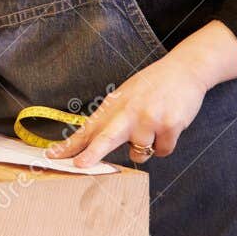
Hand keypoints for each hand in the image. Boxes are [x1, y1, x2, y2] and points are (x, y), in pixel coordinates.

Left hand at [47, 23, 236, 167]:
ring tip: (154, 123)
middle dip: (92, 154)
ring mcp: (149, 119)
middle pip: (106, 138)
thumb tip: (87, 146)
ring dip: (147, 147)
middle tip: (79, 166)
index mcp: (113, 106)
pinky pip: (163, 151)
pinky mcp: (170, 125)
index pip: (87, 130)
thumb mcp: (125, 97)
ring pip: (140, 154)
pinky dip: (165, 144)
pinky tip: (168, 125)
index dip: (69, 146)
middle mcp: (129, 112)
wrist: (184, 70)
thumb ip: (109, 120)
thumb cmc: (152, 86)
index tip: (52, 156)